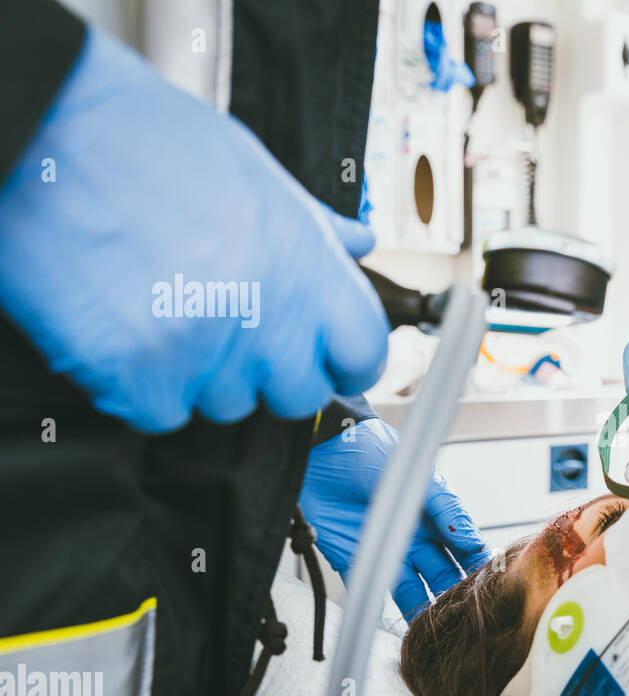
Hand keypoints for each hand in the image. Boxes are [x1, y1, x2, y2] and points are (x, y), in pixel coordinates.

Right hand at [0, 29, 387, 431]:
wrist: (46, 131)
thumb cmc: (147, 142)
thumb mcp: (254, 172)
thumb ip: (312, 227)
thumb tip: (355, 243)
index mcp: (307, 269)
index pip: (364, 356)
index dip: (344, 362)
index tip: (324, 359)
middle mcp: (267, 319)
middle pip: (296, 395)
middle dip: (267, 372)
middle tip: (226, 325)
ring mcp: (204, 353)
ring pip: (224, 405)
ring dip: (199, 374)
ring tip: (161, 307)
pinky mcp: (139, 377)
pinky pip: (157, 414)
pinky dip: (138, 386)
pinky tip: (123, 329)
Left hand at [300, 418, 491, 618]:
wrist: (322, 450)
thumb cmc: (372, 452)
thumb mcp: (420, 479)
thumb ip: (448, 511)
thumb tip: (473, 540)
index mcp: (434, 517)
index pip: (464, 549)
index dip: (478, 567)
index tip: (493, 585)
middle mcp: (414, 537)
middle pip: (443, 575)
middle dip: (457, 594)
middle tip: (469, 614)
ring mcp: (387, 551)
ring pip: (414, 590)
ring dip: (427, 608)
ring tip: (441, 627)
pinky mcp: (356, 560)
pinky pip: (374, 589)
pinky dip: (385, 610)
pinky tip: (403, 627)